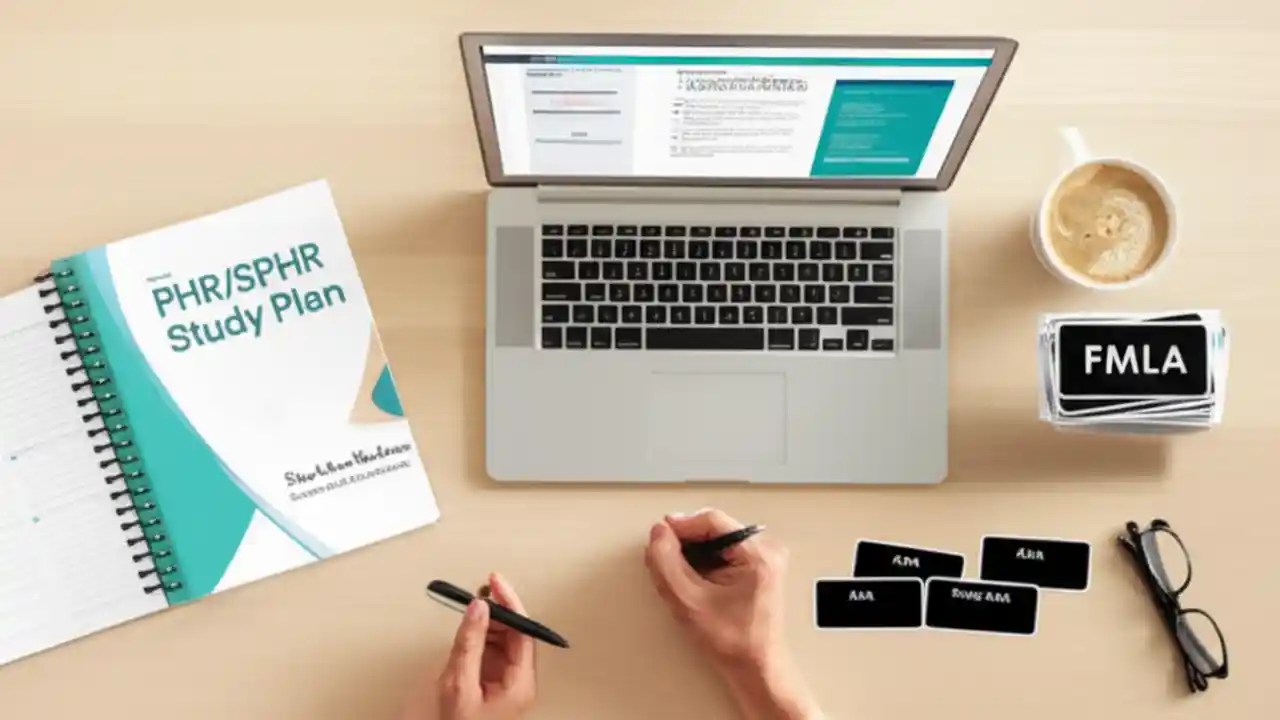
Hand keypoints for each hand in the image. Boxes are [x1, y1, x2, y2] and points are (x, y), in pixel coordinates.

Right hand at [432, 573, 535, 719]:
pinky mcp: (493, 684)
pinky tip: (469, 632)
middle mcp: (519, 682)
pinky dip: (480, 638)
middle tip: (481, 591)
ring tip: (471, 609)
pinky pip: (491, 652)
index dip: (511, 604)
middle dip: (499, 611)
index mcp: (521, 683)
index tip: (497, 583)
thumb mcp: (459, 684)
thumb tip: (477, 608)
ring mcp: (507, 683)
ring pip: (504, 641)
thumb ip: (469, 643)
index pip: (524, 632)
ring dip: (488, 623)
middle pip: (516, 634)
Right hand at [645, 510, 820, 719]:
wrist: (756, 668)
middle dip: (684, 542)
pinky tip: (695, 582)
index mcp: (758, 554)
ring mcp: (762, 559)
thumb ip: (667, 563)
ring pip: (715, 540)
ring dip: (692, 553)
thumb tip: (658, 535)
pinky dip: (703, 562)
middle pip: (713, 527)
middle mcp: (765, 551)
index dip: (680, 525)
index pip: (711, 520)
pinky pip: (722, 552)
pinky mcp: (756, 568)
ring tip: (681, 577)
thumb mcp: (689, 602)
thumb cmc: (735, 643)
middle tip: (664, 558)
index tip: (659, 535)